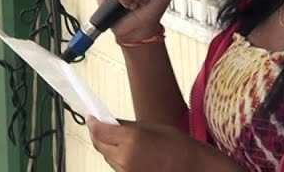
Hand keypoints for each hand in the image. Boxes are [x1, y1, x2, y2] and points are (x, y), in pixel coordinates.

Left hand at [88, 119, 237, 171]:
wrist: (192, 166)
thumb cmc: (176, 145)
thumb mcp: (149, 127)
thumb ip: (126, 125)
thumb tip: (108, 121)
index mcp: (131, 139)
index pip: (99, 130)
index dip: (93, 123)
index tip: (91, 118)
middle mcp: (125, 157)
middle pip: (99, 145)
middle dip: (97, 135)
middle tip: (99, 126)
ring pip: (107, 158)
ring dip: (108, 148)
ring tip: (118, 140)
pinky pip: (117, 168)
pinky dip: (118, 159)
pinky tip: (126, 153)